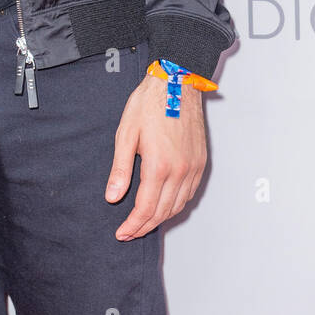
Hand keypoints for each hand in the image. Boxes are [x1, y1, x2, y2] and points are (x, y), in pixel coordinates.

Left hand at [105, 71, 206, 239]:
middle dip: (144, 226)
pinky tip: (165, 204)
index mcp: (159, 165)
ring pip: (178, 206)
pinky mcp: (201, 162)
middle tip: (129, 231)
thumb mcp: (126, 133)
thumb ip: (120, 168)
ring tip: (144, 222)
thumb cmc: (150, 103)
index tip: (122, 232)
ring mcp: (193, 168)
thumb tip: (112, 196)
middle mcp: (180, 171)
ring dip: (161, 218)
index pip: (146, 209)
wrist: (177, 83)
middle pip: (163, 212)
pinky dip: (176, 205)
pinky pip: (189, 193)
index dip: (133, 225)